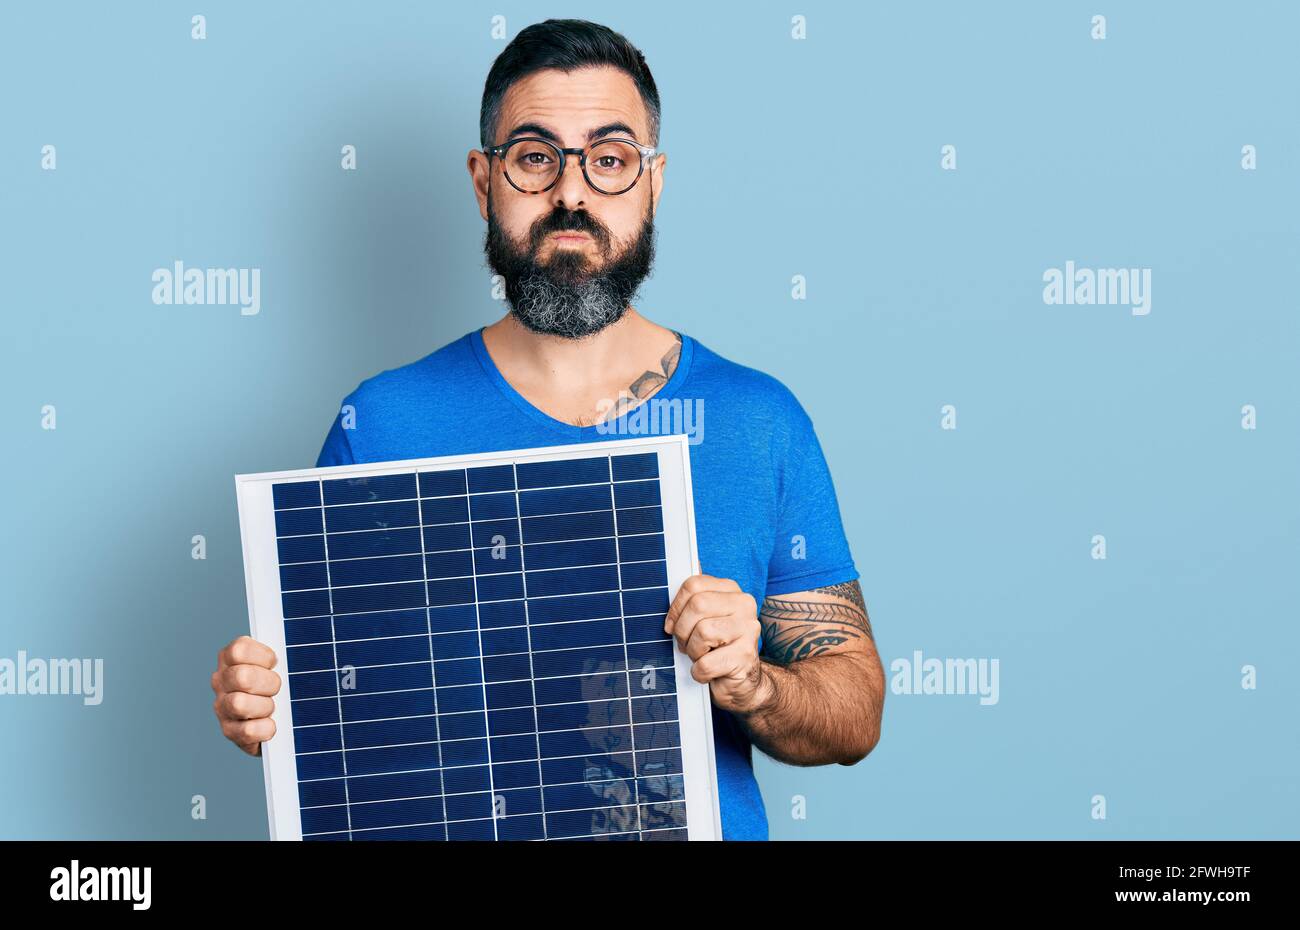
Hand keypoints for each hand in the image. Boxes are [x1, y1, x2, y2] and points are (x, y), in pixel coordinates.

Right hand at [211, 635, 280, 755]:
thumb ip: (284, 654)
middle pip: (242, 677)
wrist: (281, 718)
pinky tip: (271, 725)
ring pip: (240, 704)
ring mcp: (222, 706)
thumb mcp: (281, 662)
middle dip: (269, 684)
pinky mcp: (229, 731)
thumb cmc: (281, 682)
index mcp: (231, 657)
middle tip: (278, 688)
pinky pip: (248, 731)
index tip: (275, 663)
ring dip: (265, 707)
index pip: (239, 650)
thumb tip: (305, 654)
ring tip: (273, 707)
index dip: (264, 657)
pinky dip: (265, 729)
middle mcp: (221, 680)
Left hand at [663, 574, 772, 714]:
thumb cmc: (718, 648)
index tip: (673, 624)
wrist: (743, 682)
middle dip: (683, 631)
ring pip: (702, 633)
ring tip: (702, 656)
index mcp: (731, 590)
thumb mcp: (705, 618)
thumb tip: (684, 565)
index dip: (676, 608)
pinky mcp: (746, 656)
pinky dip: (700, 672)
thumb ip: (695, 596)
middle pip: (697, 606)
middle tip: (687, 644)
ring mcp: (748, 630)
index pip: (693, 585)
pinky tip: (710, 672)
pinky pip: (706, 663)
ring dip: (693, 652)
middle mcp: (745, 605)